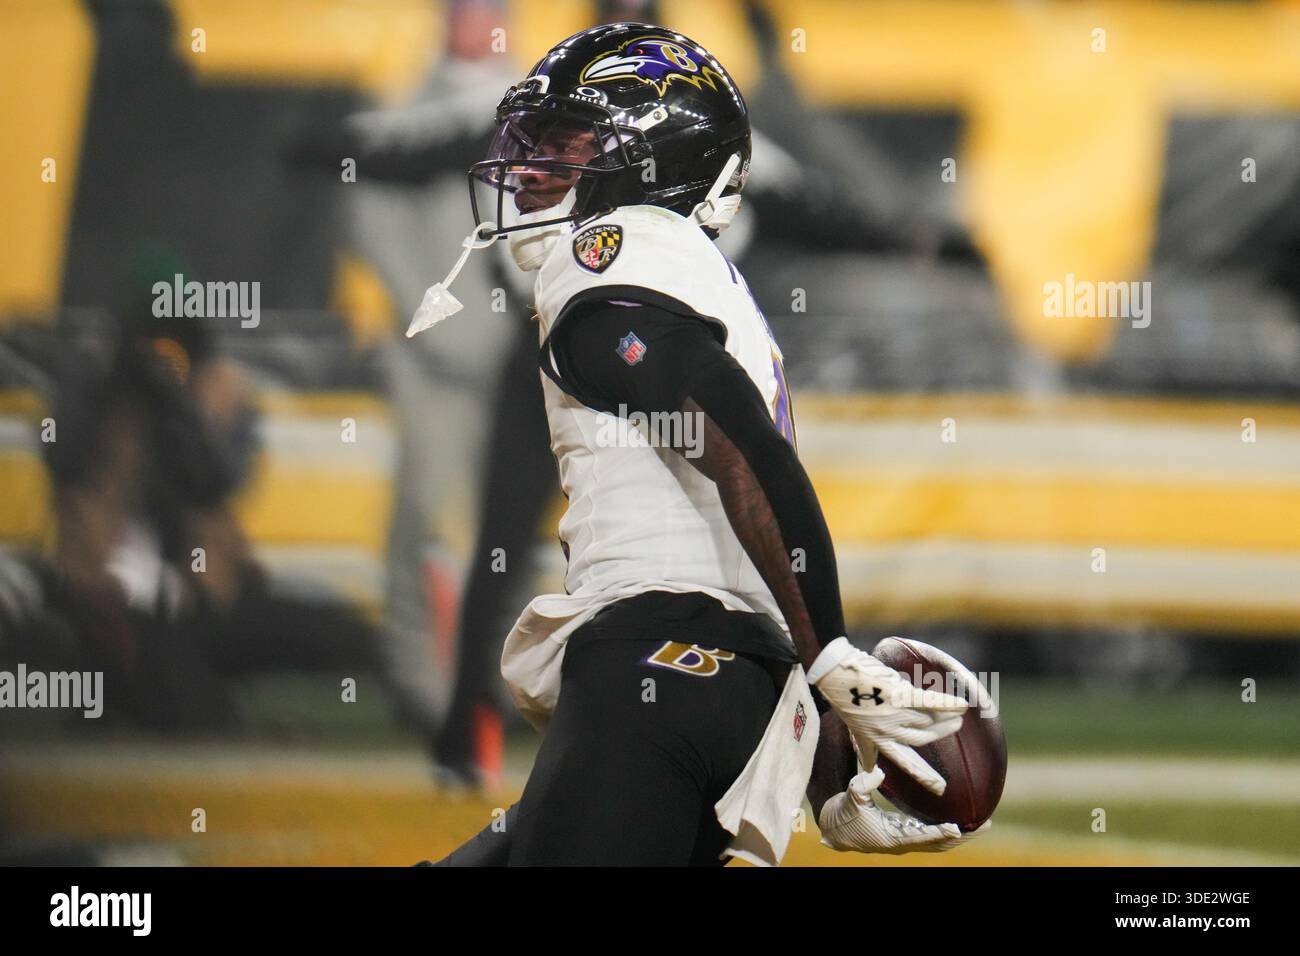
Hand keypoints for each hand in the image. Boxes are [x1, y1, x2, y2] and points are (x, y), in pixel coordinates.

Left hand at [807, 637, 966, 795]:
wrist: (831, 670)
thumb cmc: (843, 694)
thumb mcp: (854, 728)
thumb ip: (866, 747)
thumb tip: (871, 768)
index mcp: (876, 739)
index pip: (904, 762)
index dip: (923, 776)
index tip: (940, 789)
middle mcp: (886, 730)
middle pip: (922, 738)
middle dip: (941, 734)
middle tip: (957, 728)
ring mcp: (893, 713)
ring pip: (927, 720)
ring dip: (946, 718)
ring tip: (959, 714)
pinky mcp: (898, 695)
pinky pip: (929, 702)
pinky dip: (947, 703)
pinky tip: (963, 705)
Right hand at [817, 767, 988, 853]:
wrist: (834, 830)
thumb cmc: (842, 815)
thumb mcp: (849, 798)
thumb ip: (862, 785)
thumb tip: (878, 771)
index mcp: (890, 837)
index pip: (920, 837)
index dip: (939, 834)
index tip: (957, 828)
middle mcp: (901, 843)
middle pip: (938, 844)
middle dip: (962, 837)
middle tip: (985, 825)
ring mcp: (905, 841)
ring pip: (938, 843)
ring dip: (960, 836)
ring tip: (981, 825)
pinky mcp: (905, 836)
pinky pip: (932, 837)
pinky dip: (948, 832)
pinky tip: (959, 821)